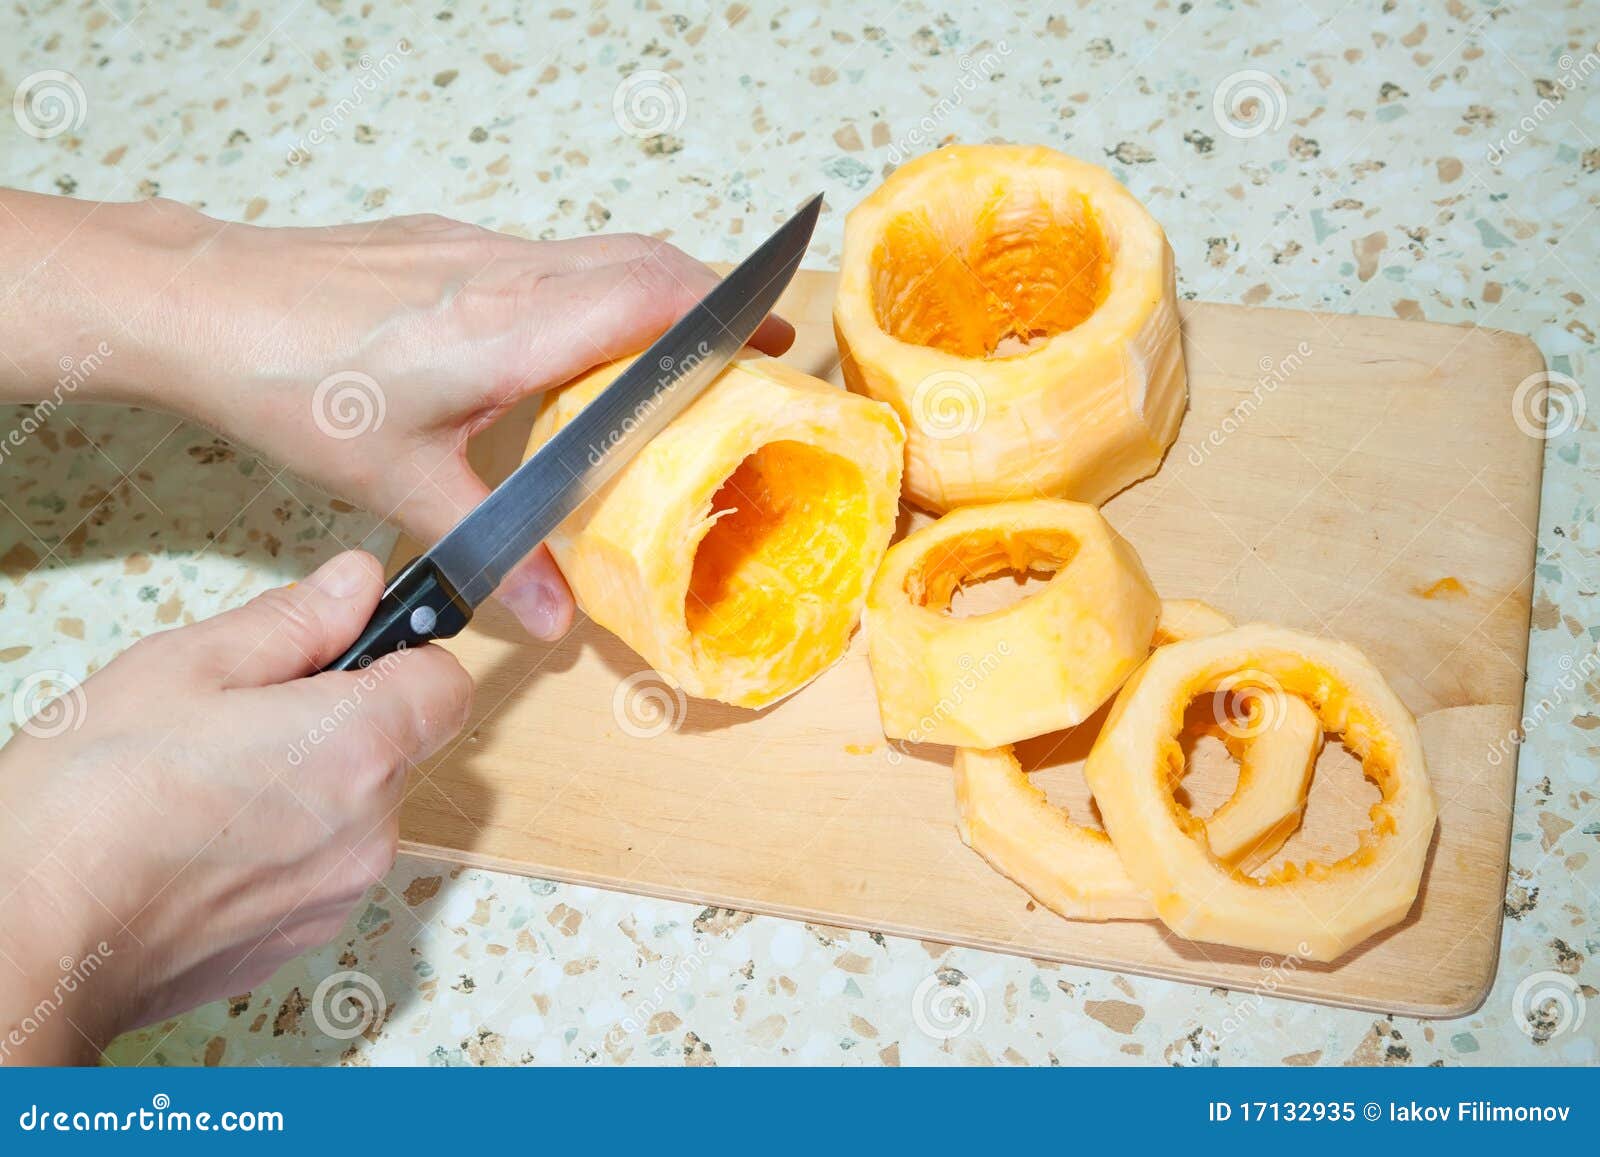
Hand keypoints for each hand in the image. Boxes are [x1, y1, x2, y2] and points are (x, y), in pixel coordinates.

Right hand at [0, 551, 469, 1063]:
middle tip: (238, 717)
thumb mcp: (184, 668)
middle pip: (396, 747)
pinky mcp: (302, 938)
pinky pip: (317, 867)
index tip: (348, 648)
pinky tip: (199, 840)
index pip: (446, 685)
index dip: (404, 656)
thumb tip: (359, 582)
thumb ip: (293, 621)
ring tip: (204, 783)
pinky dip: (279, 846)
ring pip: (355, 809)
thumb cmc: (93, 801)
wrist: (33, 939)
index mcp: (359, 747)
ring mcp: (339, 892)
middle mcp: (372, 828)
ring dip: (306, 785)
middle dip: (338, 719)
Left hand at [164, 210, 794, 639]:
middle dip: (709, 295)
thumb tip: (549, 621)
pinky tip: (573, 337)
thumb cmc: (293, 383)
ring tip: (676, 347)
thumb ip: (489, 548)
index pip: (651, 297)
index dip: (723, 312)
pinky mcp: (445, 243)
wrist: (200, 302)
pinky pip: (550, 254)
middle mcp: (508, 273)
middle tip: (746, 348)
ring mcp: (476, 248)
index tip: (770, 340)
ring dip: (653, 286)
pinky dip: (594, 285)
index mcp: (513, 327)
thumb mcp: (400, 483)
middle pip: (643, 260)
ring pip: (598, 251)